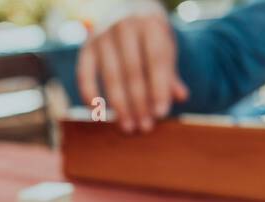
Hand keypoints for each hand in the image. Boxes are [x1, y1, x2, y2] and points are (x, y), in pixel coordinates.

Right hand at [77, 4, 188, 132]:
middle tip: (144, 127)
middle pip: (133, 72)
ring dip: (119, 106)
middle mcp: (125, 26)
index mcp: (150, 23)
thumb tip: (180, 97)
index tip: (161, 114)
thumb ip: (169, 72)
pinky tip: (98, 114)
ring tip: (127, 127)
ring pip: (111, 77)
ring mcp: (102, 36)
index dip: (159, 89)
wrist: (124, 7)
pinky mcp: (85, 47)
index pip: (156, 61)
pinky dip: (90, 95)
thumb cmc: (149, 34)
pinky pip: (84, 75)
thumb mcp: (163, 46)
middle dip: (139, 102)